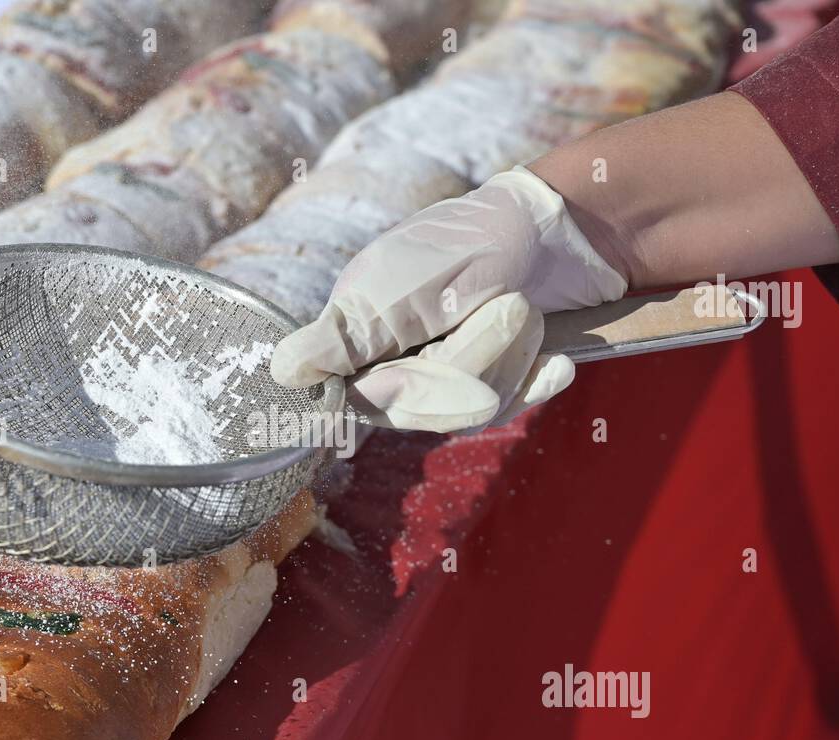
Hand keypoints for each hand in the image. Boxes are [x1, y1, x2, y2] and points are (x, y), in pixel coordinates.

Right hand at [270, 166, 626, 431]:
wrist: (557, 229)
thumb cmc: (468, 242)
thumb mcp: (395, 284)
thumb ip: (342, 337)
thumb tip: (280, 372)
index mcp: (359, 336)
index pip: (362, 401)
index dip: (405, 390)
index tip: (431, 362)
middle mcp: (394, 361)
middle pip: (426, 408)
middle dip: (476, 358)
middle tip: (510, 305)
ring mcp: (444, 374)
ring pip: (470, 410)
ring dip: (511, 356)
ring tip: (526, 309)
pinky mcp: (489, 380)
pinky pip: (506, 407)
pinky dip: (535, 380)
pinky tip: (558, 361)